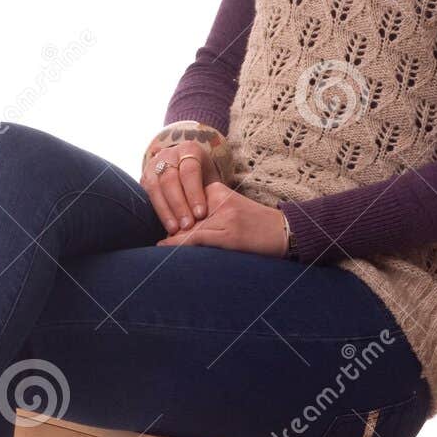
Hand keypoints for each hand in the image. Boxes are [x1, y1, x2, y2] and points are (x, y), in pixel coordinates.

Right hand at [140, 121, 231, 234]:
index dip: (194, 193)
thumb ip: (211, 193)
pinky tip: (165, 225)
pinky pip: (147, 195)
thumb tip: (217, 217)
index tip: (201, 214)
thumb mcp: (210, 178)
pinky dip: (157, 211)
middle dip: (179, 204)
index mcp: (189, 150)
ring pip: (155, 187)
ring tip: (175, 230)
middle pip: (170, 179)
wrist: (184, 167)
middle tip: (188, 225)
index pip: (190, 171)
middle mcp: (168, 154)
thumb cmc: (203, 177)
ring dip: (165, 211)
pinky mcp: (144, 178)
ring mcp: (153, 165)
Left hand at [155, 181, 289, 256]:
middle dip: (167, 224)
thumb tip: (177, 224)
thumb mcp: (230, 208)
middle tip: (151, 236)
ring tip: (156, 245)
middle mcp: (219, 199)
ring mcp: (224, 217)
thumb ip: (206, 210)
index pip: (184, 198)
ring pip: (187, 226)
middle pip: (183, 212)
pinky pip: (196, 238)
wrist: (285, 232)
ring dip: (169, 237)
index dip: (168, 210)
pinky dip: (178, 243)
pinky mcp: (228, 235)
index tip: (155, 216)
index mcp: (217, 190)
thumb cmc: (256, 224)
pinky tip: (164, 246)